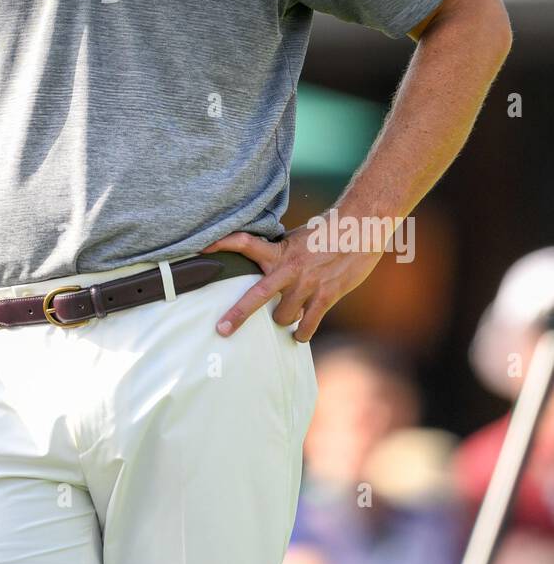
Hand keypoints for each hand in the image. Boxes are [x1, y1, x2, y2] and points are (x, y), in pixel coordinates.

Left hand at [203, 218, 384, 341]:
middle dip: (237, 315)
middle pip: (256, 296)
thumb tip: (263, 267)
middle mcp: (289, 270)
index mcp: (279, 251)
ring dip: (281, 320)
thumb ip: (280, 254)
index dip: (223, 244)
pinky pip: (307, 327)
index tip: (202, 249)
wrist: (360, 229)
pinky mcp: (326, 297)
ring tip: (285, 316)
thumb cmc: (327, 232)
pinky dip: (301, 334)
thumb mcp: (297, 238)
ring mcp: (307, 286)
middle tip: (221, 330)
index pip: (245, 243)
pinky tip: (299, 334)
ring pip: (282, 317)